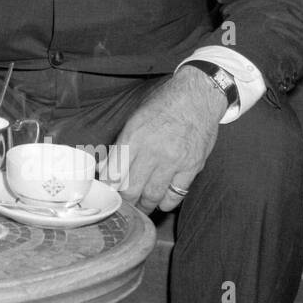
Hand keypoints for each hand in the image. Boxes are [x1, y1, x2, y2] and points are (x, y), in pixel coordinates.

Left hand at [113, 67, 225, 213]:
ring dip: (144, 205)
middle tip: (123, 204)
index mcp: (133, 137)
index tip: (107, 192)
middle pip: (130, 189)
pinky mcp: (192, 167)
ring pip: (152, 195)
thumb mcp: (135, 119)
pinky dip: (166, 202)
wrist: (197, 96)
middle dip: (124, 201)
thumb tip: (105, 167)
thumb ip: (120, 145)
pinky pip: (176, 194)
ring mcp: (173, 161)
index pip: (113, 173)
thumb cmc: (163, 105)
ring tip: (140, 206)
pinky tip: (162, 201)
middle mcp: (151, 151)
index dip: (108, 187)